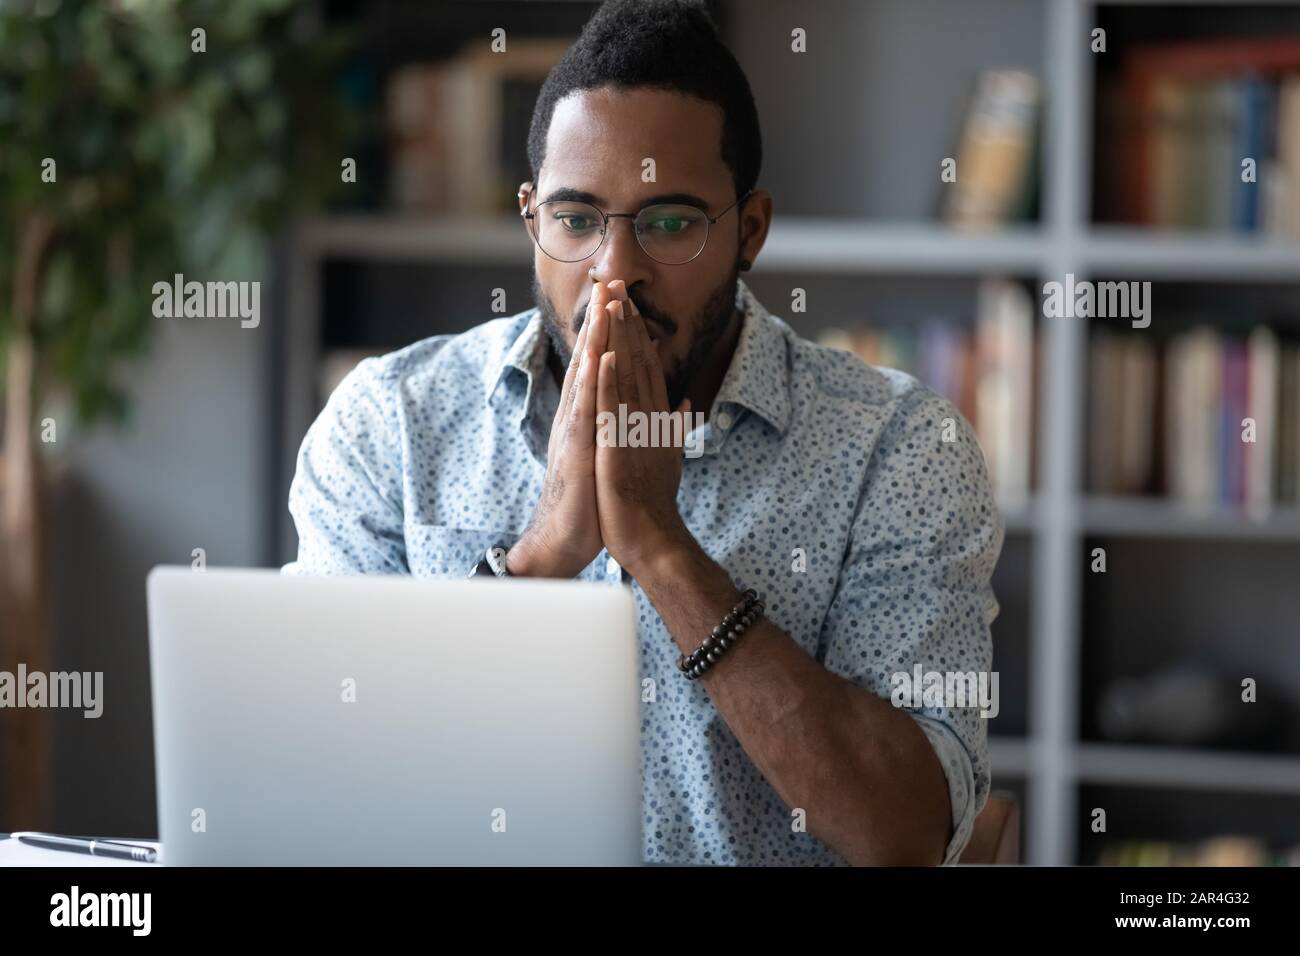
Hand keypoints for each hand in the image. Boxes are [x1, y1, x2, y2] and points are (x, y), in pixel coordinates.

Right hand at [508, 282, 612, 576]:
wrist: (563, 538)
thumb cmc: (587, 499)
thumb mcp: (603, 455)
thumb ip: (612, 427)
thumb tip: (625, 408)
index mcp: (585, 416)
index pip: (597, 365)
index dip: (608, 331)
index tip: (620, 298)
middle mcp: (575, 416)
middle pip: (587, 360)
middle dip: (600, 321)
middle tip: (611, 281)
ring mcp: (573, 430)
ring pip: (584, 377)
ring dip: (594, 340)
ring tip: (605, 305)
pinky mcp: (576, 450)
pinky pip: (585, 410)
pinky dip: (592, 382)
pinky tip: (599, 357)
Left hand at [593, 282, 694, 575]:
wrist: (653, 538)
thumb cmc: (655, 502)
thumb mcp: (669, 457)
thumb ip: (674, 427)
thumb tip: (683, 403)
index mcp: (657, 420)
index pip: (648, 369)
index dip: (639, 336)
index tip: (630, 306)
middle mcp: (649, 420)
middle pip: (639, 364)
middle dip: (628, 325)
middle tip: (619, 288)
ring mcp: (635, 433)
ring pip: (626, 378)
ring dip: (619, 341)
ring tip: (613, 307)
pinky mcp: (618, 450)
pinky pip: (612, 411)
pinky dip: (608, 383)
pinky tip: (603, 356)